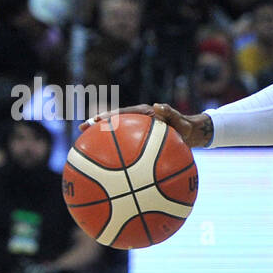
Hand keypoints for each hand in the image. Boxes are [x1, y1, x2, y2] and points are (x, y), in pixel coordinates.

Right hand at [81, 103, 212, 147]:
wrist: (191, 134)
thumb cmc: (186, 127)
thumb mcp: (181, 121)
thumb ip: (170, 113)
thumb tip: (159, 106)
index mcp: (144, 113)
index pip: (122, 113)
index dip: (108, 116)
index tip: (96, 121)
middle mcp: (137, 120)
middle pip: (113, 122)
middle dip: (96, 125)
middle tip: (81, 129)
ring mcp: (136, 131)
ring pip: (116, 135)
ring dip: (101, 139)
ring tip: (85, 146)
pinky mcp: (138, 141)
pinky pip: (124, 146)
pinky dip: (115, 153)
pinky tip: (107, 166)